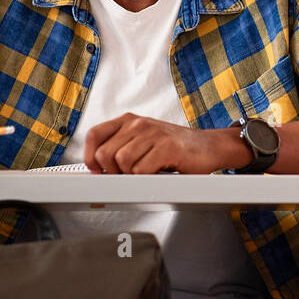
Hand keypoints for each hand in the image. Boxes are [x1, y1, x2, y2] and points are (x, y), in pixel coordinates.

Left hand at [84, 113, 237, 174]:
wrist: (208, 147)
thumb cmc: (175, 148)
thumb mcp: (143, 140)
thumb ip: (121, 147)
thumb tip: (96, 168)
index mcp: (129, 120)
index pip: (94, 135)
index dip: (90, 157)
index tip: (97, 170)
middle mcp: (138, 123)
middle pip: (105, 154)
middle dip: (111, 171)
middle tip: (126, 175)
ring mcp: (153, 133)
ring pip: (121, 162)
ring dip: (130, 175)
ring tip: (145, 172)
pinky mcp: (166, 147)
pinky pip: (141, 170)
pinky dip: (146, 178)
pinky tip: (157, 172)